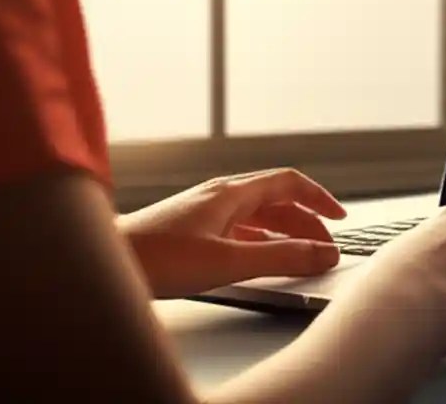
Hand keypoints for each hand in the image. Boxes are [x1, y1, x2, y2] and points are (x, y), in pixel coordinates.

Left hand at [117, 168, 346, 297]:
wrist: (106, 262)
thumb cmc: (157, 257)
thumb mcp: (230, 260)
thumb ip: (281, 257)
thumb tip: (323, 254)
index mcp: (231, 192)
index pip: (289, 182)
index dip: (319, 198)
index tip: (339, 218)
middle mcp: (220, 196)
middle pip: (276, 200)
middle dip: (305, 221)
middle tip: (324, 245)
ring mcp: (205, 212)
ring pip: (257, 216)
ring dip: (284, 232)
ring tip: (301, 255)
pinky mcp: (192, 231)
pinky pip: (239, 230)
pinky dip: (261, 242)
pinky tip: (262, 259)